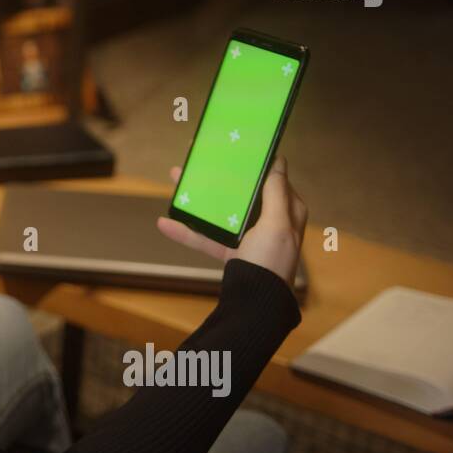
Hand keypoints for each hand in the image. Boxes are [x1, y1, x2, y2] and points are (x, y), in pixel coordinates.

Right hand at [155, 155, 307, 289]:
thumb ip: (276, 193)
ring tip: (178, 183)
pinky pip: (208, 238)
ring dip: (199, 199)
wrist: (256, 303)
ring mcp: (249, 238)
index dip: (255, 163)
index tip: (236, 149)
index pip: (273, 178)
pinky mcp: (232, 253)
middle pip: (242, 193)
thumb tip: (278, 162)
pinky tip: (166, 223)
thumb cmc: (271, 261)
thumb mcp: (277, 223)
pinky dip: (188, 231)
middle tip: (199, 163)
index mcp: (287, 211)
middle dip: (220, 178)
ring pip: (222, 212)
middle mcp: (269, 222)